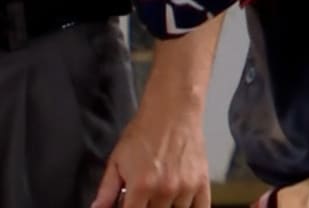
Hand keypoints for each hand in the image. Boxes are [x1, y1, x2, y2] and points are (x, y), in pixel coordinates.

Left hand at [91, 74, 210, 207]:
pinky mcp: (202, 183)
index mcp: (141, 186)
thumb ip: (106, 190)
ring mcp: (185, 188)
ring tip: (159, 197)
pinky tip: (179, 204)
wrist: (172, 110)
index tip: (129, 205)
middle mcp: (164, 190)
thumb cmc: (144, 132)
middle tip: (143, 199)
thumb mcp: (117, 159)